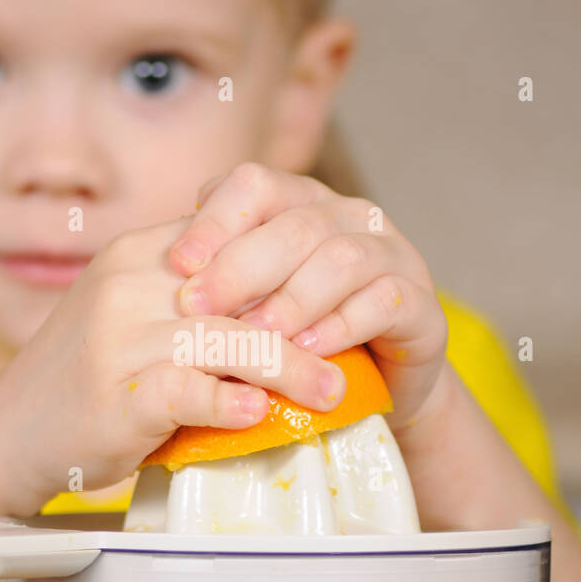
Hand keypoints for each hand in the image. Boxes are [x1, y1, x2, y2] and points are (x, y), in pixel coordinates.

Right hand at [0, 215, 349, 513]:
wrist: (6, 434)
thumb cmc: (81, 381)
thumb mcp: (129, 312)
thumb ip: (190, 293)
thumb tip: (278, 290)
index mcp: (139, 253)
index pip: (236, 238)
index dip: (295, 266)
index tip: (340, 296)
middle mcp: (131, 283)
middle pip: (245, 286)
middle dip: (310, 315)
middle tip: (356, 342)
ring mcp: (121, 338)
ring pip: (232, 339)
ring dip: (292, 368)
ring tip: (332, 391)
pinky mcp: (118, 394)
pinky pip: (192, 391)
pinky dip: (233, 405)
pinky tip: (262, 416)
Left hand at [168, 161, 449, 433]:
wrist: (370, 397)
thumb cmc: (292, 346)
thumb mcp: (247, 308)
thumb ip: (216, 280)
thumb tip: (156, 271)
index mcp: (300, 203)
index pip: (255, 184)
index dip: (216, 219)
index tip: (178, 265)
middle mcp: (349, 217)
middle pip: (295, 223)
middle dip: (242, 266)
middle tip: (199, 308)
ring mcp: (393, 257)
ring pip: (342, 258)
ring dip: (293, 299)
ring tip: (255, 337)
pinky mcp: (424, 306)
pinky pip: (384, 302)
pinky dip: (342, 326)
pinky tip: (307, 353)